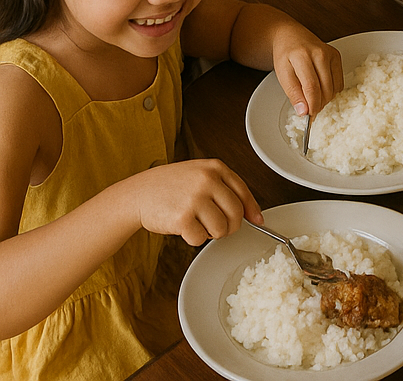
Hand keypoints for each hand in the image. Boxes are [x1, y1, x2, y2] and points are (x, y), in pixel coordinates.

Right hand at [133, 159, 262, 245]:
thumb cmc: (172, 185)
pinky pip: (200, 239)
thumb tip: (252, 214)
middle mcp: (208, 180)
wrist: (139, 193)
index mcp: (215, 167)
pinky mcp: (183, 218)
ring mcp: (195, 198)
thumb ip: (224, 188)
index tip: (257, 220)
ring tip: (197, 223)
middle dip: (230, 226)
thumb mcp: (200, 174)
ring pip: (221, 229)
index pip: (243, 191)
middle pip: (236, 214)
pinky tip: (184, 226)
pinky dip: (193, 238)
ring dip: (211, 233)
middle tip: (218, 226)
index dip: (252, 209)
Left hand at [272, 22, 344, 117]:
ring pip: (334, 88)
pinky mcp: (337, 56)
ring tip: (312, 97)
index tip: (308, 117)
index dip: (311, 106)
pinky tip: (320, 87)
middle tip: (308, 109)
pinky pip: (339, 82)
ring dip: (325, 99)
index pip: (311, 87)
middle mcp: (319, 53)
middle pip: (326, 89)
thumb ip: (293, 93)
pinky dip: (331, 91)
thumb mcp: (282, 74)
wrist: (291, 36)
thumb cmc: (285, 55)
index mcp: (302, 56)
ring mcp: (330, 53)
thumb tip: (304, 112)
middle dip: (318, 105)